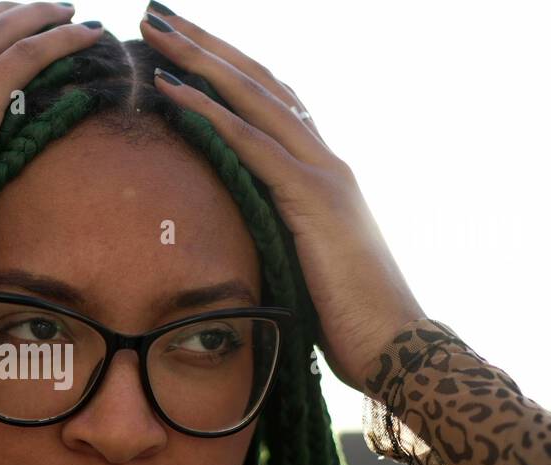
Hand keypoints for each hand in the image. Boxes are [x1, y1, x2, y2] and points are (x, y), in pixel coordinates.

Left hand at [140, 8, 424, 396]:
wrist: (395, 345)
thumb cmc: (347, 317)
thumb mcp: (302, 263)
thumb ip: (276, 233)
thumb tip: (236, 236)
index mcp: (322, 171)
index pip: (271, 102)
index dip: (228, 70)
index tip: (184, 46)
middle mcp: (324, 158)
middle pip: (259, 81)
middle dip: (208, 44)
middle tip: (158, 11)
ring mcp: (322, 173)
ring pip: (253, 97)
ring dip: (200, 60)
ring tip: (155, 29)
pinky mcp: (312, 199)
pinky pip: (251, 143)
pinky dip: (209, 112)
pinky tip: (172, 89)